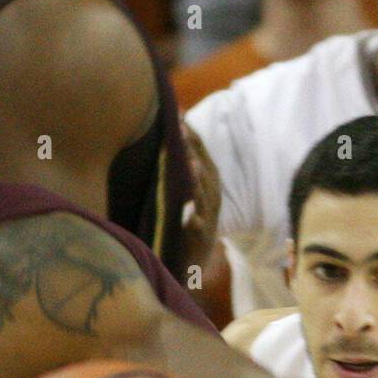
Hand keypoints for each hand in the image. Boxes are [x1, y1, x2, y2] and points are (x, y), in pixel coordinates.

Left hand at [179, 119, 220, 278]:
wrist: (191, 264)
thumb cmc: (185, 222)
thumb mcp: (184, 193)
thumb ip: (179, 170)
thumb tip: (166, 141)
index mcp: (208, 185)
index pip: (201, 154)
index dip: (192, 135)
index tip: (179, 113)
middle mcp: (212, 198)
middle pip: (205, 169)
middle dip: (194, 148)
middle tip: (181, 128)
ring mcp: (207, 218)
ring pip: (204, 196)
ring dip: (198, 179)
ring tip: (192, 162)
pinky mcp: (199, 239)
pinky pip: (198, 228)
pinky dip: (195, 220)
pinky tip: (190, 214)